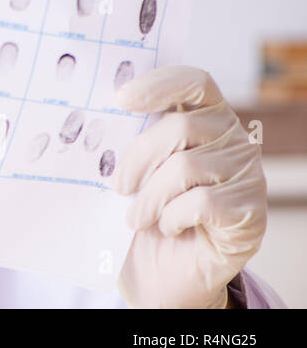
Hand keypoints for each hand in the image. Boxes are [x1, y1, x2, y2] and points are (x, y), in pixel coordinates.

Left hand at [111, 65, 266, 307]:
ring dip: (150, 197)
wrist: (173, 264)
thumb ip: (135, 136)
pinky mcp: (249, 210)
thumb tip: (97, 115)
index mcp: (208, 117)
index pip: (195, 82)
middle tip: (118, 185)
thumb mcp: (142, 166)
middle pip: (180, 127)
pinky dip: (173, 216)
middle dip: (138, 157)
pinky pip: (201, 202)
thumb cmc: (154, 205)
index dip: (160, 85)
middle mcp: (235, 139)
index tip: (122, 99)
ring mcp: (247, 173)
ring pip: (185, 167)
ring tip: (135, 218)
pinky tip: (168, 226)